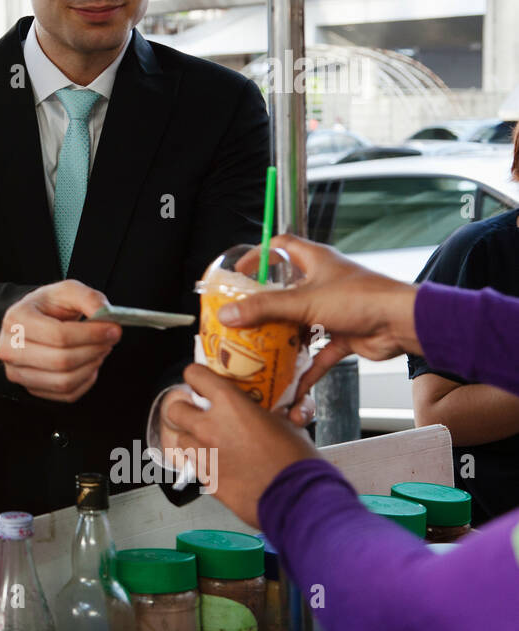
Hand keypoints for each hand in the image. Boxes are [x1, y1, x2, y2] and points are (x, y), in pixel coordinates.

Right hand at [0, 280, 121, 402]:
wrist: (32, 323)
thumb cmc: (49, 307)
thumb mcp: (68, 291)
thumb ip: (89, 298)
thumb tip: (106, 316)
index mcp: (16, 320)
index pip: (57, 335)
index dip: (91, 334)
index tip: (114, 329)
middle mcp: (9, 349)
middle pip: (61, 361)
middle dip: (94, 351)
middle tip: (110, 340)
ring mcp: (17, 372)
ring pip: (64, 381)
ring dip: (91, 366)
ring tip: (100, 350)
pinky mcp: (31, 389)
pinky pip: (66, 394)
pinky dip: (85, 381)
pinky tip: (89, 364)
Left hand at [164, 364, 318, 527]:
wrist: (299, 500)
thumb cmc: (297, 460)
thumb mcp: (287, 423)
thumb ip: (266, 412)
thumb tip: (268, 411)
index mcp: (230, 404)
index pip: (195, 374)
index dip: (198, 377)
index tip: (203, 381)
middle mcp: (210, 427)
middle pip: (175, 409)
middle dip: (186, 410)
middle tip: (200, 414)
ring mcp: (205, 455)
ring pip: (182, 440)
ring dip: (194, 439)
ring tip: (214, 444)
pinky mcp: (207, 481)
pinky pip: (195, 466)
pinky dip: (204, 464)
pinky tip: (223, 466)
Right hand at [225, 234, 419, 408]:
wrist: (403, 323)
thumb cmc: (361, 299)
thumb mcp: (303, 301)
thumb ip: (264, 308)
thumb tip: (227, 314)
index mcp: (314, 261)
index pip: (280, 247)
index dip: (259, 255)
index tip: (239, 271)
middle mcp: (323, 281)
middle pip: (286, 289)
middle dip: (265, 305)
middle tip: (242, 317)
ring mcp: (334, 309)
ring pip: (301, 322)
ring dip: (283, 337)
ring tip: (259, 349)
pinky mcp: (344, 333)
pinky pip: (319, 352)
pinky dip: (307, 367)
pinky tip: (293, 383)